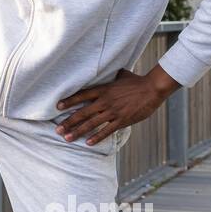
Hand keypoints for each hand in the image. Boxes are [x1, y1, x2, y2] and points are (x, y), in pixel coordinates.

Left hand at [54, 66, 178, 145]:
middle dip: (68, 122)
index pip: (82, 95)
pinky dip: (97, 137)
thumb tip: (110, 68)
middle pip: (82, 113)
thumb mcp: (121, 75)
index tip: (57, 107)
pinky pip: (106, 130)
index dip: (69, 101)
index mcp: (103, 89)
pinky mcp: (122, 120)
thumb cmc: (137, 81)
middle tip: (57, 130)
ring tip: (67, 138)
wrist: (153, 88)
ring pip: (91, 123)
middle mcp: (105, 101)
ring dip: (78, 132)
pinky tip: (88, 143)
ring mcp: (113, 112)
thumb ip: (112, 75)